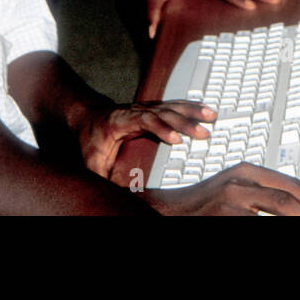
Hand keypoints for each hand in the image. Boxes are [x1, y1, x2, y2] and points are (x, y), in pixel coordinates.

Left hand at [80, 100, 215, 178]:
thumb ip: (100, 176)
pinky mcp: (154, 108)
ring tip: (211, 116)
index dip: (162, 128)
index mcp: (122, 120)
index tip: (177, 140)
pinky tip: (204, 109)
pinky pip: (175, 105)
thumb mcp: (90, 159)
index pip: (145, 120)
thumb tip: (107, 193)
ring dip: (193, 111)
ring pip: (172, 106)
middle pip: (164, 112)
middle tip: (203, 133)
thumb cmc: (91, 137)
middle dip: (185, 122)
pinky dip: (191, 107)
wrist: (88, 115)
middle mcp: (137, 110)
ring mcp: (147, 107)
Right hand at [143, 162, 299, 214]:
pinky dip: (273, 227)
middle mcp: (240, 181)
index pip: (288, 182)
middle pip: (287, 197)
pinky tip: (280, 232)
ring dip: (299, 220)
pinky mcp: (226, 216)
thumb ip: (262, 192)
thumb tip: (298, 203)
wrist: (169, 211)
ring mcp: (232, 200)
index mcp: (246, 170)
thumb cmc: (205, 204)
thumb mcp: (235, 189)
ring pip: (277, 210)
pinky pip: (257, 223)